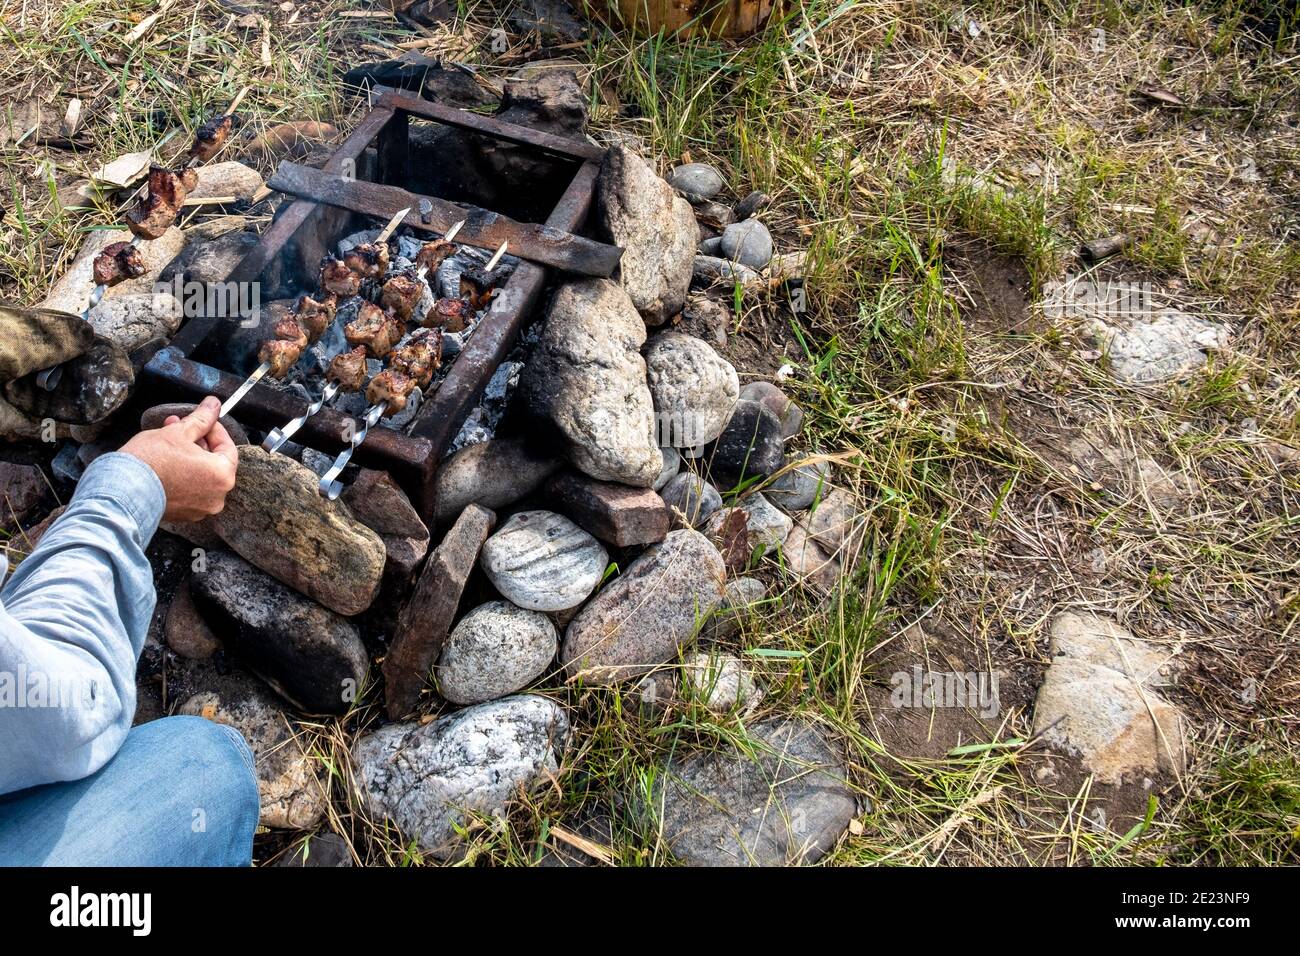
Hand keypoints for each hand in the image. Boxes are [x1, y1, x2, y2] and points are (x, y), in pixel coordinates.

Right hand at [121, 396, 238, 521]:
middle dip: (196, 440)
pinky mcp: (183, 514)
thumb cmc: (151, 461)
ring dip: (188, 455)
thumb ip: (201, 419)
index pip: (228, 447)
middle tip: (180, 425)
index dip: (214, 430)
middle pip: (213, 461)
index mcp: (222, 476)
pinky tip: (166, 461)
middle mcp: (217, 496)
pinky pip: (189, 489)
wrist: (121, 491)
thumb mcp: (178, 432)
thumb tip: (213, 405)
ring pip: (200, 475)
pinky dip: (182, 474)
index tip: (203, 420)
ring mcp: (200, 508)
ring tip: (168, 439)